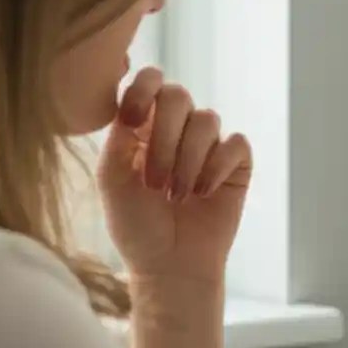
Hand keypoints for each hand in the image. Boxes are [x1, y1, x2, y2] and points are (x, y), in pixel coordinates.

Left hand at [97, 68, 252, 282]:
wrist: (170, 266)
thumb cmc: (136, 227)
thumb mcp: (112, 181)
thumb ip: (117, 139)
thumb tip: (131, 105)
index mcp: (144, 125)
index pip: (149, 81)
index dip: (142, 89)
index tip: (131, 122)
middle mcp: (177, 128)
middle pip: (178, 95)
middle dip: (165, 139)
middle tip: (155, 183)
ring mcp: (208, 145)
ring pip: (207, 120)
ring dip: (188, 161)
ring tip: (177, 196)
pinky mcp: (235, 164)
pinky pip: (235, 143)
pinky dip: (216, 168)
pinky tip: (203, 193)